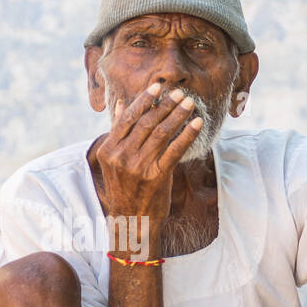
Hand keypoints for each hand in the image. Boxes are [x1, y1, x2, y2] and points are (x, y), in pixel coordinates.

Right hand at [94, 80, 203, 219]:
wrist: (131, 221)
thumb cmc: (125, 188)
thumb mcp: (114, 160)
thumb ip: (118, 131)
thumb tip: (123, 102)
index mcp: (109, 149)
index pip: (128, 117)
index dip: (144, 99)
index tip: (158, 86)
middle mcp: (121, 156)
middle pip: (146, 122)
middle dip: (165, 105)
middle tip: (179, 93)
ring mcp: (138, 167)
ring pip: (161, 133)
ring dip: (177, 114)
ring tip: (189, 103)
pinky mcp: (156, 177)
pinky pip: (175, 150)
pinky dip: (187, 134)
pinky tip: (197, 123)